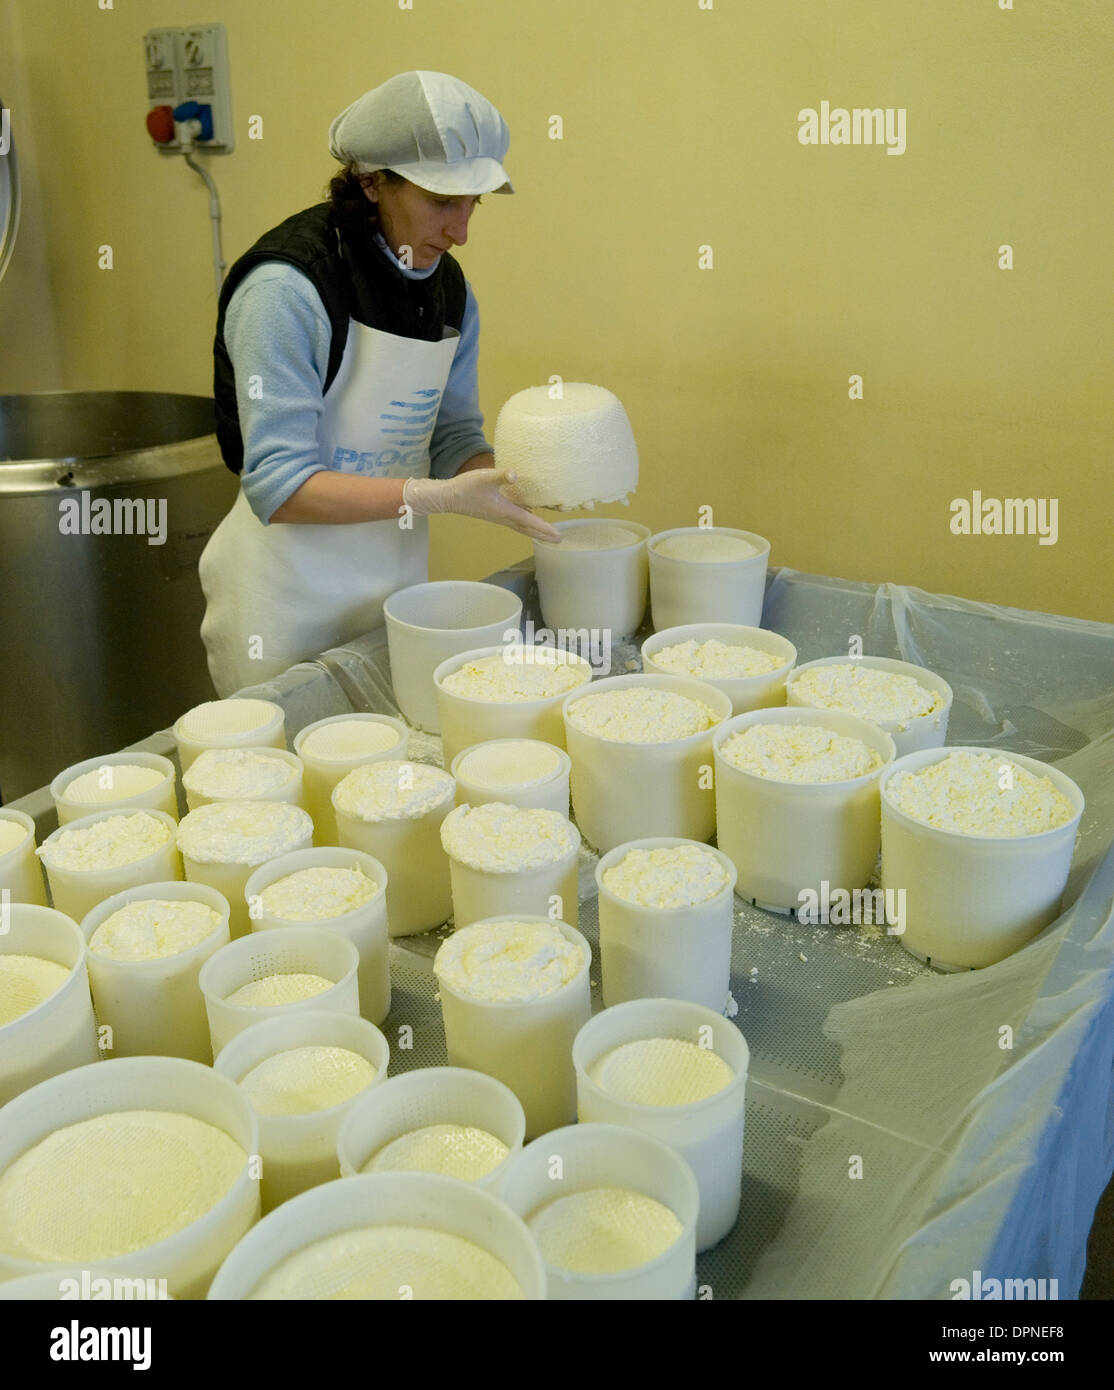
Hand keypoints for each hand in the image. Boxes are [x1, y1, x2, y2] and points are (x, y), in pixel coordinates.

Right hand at [403, 469, 561, 542]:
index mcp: (504, 511)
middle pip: (528, 529)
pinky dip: (525, 524)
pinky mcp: (494, 513)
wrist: (448, 497)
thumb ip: (500, 476)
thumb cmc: (466, 487)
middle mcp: (504, 517)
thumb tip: (514, 475)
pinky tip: (529, 519)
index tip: (558, 535)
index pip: (529, 522)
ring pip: (522, 527)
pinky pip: (515, 522)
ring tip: (547, 535)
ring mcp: (498, 517)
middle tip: (559, 540)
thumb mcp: (484, 478)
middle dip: (543, 535)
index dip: (544, 528)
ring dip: (535, 531)